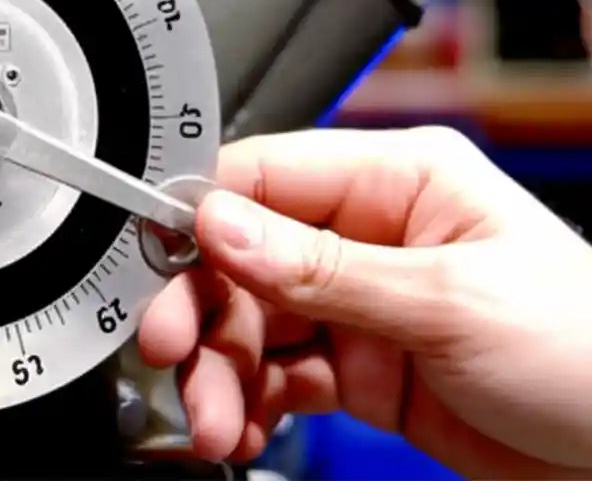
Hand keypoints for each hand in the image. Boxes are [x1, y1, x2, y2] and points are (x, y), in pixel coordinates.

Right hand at [139, 127, 591, 477]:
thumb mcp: (449, 301)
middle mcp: (370, 235)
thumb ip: (321, 266)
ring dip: (223, 373)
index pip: (266, 178)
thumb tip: (219, 223)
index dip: (203, 217)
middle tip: (175, 356)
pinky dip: (253, 405)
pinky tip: (245, 429)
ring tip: (218, 421)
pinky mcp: (363, 367)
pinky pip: (280, 378)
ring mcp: (362, 304)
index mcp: (398, 181)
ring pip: (254, 326)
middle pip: (244, 260)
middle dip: (205, 314)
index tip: (157, 260)